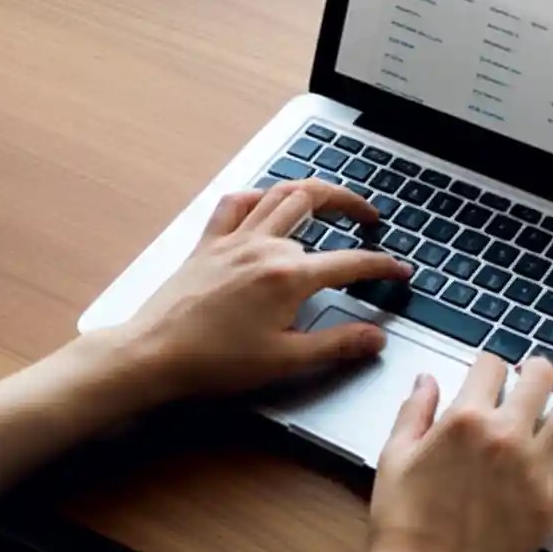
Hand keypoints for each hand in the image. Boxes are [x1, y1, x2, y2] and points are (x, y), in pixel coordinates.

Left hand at [109, 179, 412, 404]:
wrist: (152, 355)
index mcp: (288, 276)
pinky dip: (257, 196)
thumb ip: (337, 344)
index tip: (400, 271)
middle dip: (350, 203)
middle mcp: (264, 247)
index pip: (350, 262)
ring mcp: (234, 240)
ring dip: (311, 190)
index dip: (382, 265)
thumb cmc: (214, 361)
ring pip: (279, 194)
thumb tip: (375, 337)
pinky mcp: (209, 243)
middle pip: (315, 203)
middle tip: (370, 217)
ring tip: (330, 199)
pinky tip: (267, 204)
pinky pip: (235, 204)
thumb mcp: (286, 360)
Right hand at [365, 355, 552, 551]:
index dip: (491, 364)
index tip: (491, 371)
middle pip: (540, 377)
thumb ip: (414, 411)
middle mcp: (506, 437)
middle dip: (536, 368)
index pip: (492, 366)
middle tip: (534, 374)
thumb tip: (426, 380)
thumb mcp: (395, 456)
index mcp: (466, 420)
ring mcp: (534, 468)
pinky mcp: (552, 501)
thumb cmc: (405, 521)